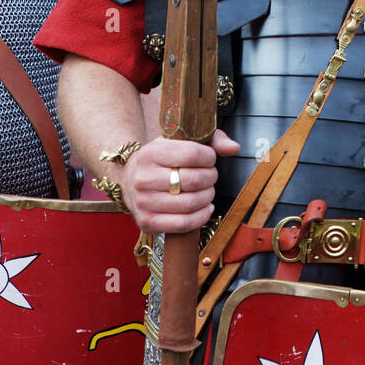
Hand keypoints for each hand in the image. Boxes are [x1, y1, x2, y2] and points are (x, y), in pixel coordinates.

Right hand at [119, 129, 239, 231]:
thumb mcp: (180, 141)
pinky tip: (205, 208)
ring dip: (208, 197)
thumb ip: (211, 140)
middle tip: (210, 176)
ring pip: (191, 203)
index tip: (210, 159)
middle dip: (211, 178)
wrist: (130, 179)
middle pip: (194, 180)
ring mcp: (143, 202)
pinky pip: (183, 224)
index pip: (192, 154)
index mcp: (151, 153)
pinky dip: (201, 217)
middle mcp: (143, 178)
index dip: (209, 157)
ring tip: (207, 191)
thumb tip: (234, 148)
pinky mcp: (146, 222)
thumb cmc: (162, 159)